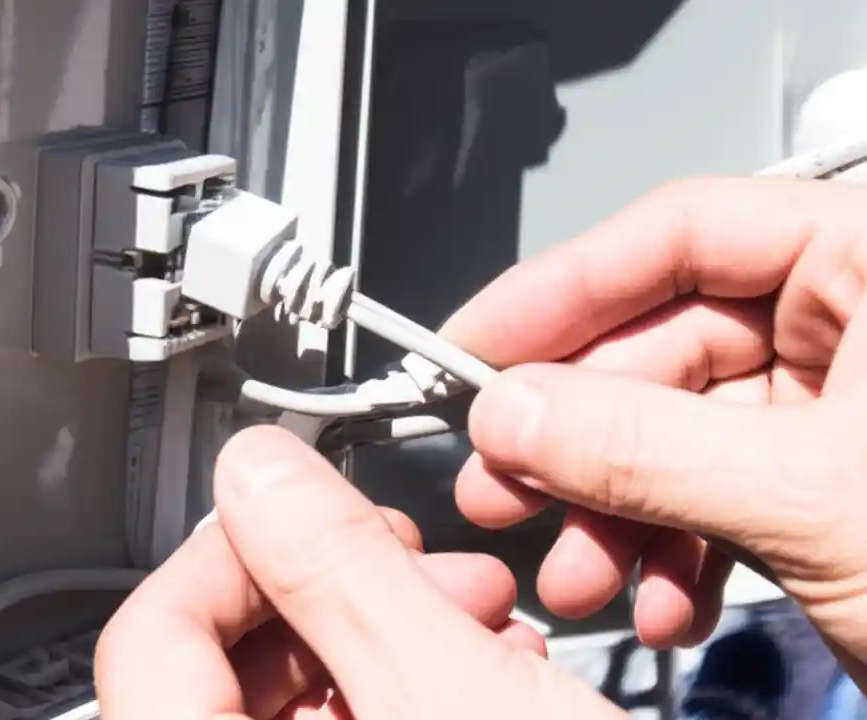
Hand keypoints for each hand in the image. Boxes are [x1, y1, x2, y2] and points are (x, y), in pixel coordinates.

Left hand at [95, 427, 619, 718]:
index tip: (307, 512)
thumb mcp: (450, 688)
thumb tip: (258, 470)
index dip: (227, 552)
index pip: (148, 640)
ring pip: (295, 699)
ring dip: (389, 633)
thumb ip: (339, 568)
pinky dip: (408, 688)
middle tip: (421, 558)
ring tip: (483, 610)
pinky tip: (490, 668)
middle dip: (336, 590)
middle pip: (221, 666)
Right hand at [444, 177, 866, 671]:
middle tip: (500, 482)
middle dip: (575, 435)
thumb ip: (644, 445)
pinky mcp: (839, 485)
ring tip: (572, 572)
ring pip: (679, 433)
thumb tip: (515, 410)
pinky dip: (673, 550)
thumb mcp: (819, 499)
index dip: (560, 291)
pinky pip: (720, 493)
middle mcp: (866, 323)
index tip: (475, 345)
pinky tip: (658, 599)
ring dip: (612, 511)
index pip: (682, 234)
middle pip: (664, 347)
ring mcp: (850, 408)